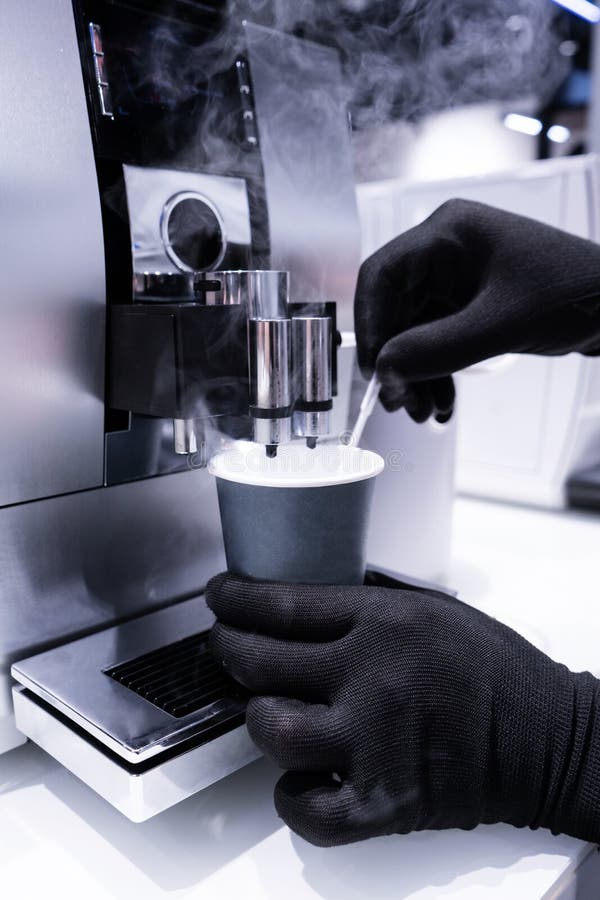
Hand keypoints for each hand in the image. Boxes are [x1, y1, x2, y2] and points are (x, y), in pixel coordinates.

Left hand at [207, 572, 599, 846]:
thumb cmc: (491, 668)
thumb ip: (366, 601)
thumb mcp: (430, 606)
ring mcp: (373, 743)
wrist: (545, 737)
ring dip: (258, 718)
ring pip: (271, 731)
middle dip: (227, 649)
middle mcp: (371, 678)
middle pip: (259, 662)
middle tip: (226, 644)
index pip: (282, 606)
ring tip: (270, 708)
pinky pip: (305, 809)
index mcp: (382, 623)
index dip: (235, 600)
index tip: (220, 597)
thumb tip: (304, 600)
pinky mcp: (383, 801)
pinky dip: (291, 796)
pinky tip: (302, 775)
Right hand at [354, 199, 599, 420]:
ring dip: (415, 374)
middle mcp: (444, 252)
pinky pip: (435, 341)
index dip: (369, 324)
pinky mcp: (468, 304)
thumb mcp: (501, 324)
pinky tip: (442, 403)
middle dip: (397, 361)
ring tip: (423, 413)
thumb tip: (385, 372)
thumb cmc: (574, 292)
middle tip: (401, 403)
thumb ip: (438, 349)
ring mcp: (456, 279)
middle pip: (395, 309)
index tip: (373, 371)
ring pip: (412, 331)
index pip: (382, 274)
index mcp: (448, 232)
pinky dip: (435, 372)